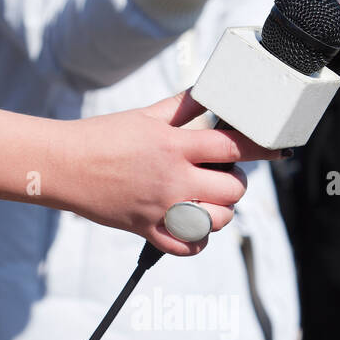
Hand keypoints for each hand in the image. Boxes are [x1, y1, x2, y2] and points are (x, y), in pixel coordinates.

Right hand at [59, 90, 281, 255]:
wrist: (62, 165)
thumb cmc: (102, 137)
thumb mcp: (145, 116)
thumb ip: (181, 107)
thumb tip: (208, 93)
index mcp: (174, 145)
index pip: (232, 146)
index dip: (260, 147)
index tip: (277, 149)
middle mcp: (172, 178)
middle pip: (232, 189)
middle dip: (235, 183)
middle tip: (223, 176)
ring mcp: (161, 207)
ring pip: (216, 220)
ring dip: (220, 212)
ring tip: (208, 201)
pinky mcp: (146, 229)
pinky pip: (187, 246)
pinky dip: (197, 240)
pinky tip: (194, 226)